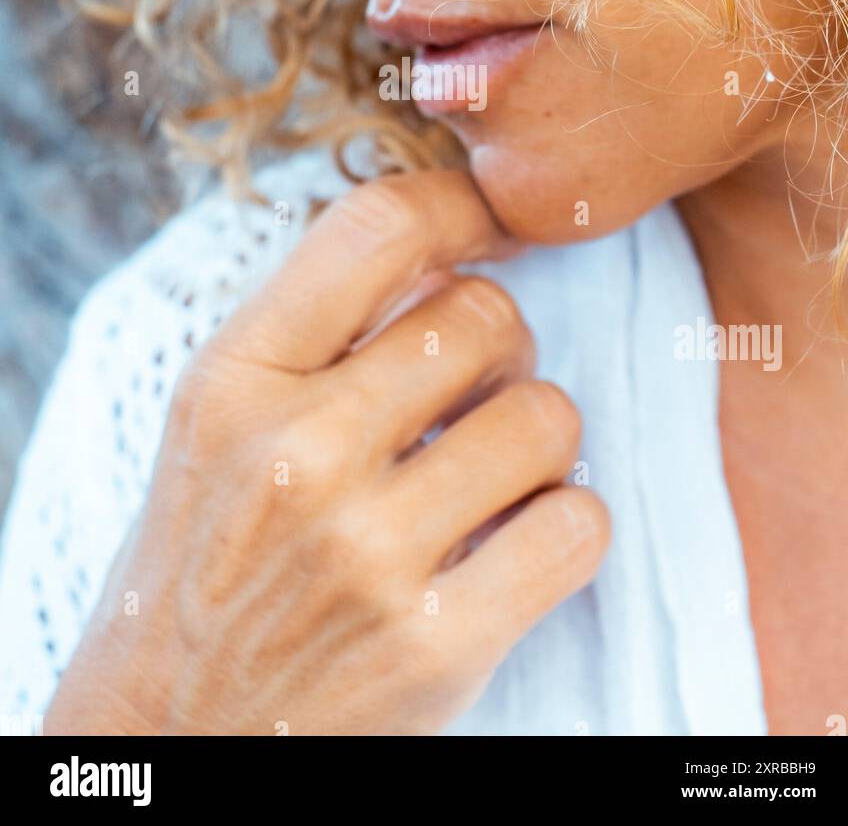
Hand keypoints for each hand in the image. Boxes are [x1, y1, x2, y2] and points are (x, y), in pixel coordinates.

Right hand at [46, 170, 608, 735]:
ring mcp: (368, 553)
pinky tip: (513, 542)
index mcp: (234, 381)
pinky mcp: (437, 644)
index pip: (375, 228)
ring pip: (549, 415)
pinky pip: (578, 523)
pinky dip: (565, 525)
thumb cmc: (209, 556)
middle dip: (500, 345)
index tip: (489, 228)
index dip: (459, 207)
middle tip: (471, 392)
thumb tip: (452, 248)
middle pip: (486, 316)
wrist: (175, 734)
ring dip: (536, 441)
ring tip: (485, 476)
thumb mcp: (218, 419)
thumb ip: (314, 329)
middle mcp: (297, 455)